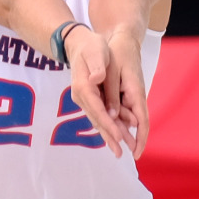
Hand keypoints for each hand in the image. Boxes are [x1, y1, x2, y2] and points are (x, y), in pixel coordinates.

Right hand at [62, 27, 148, 159]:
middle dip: (109, 136)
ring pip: (97, 121)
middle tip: (120, 153)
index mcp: (83, 86)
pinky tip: (113, 137)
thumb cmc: (90, 46)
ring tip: (119, 152)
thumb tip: (97, 78)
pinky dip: (106, 128)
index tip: (118, 137)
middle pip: (96, 120)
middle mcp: (81, 96)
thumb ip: (97, 65)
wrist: (78, 44)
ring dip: (108, 136)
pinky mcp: (88, 99)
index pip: (97, 109)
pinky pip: (98, 116)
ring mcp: (83, 99)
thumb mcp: (96, 51)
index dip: (108, 124)